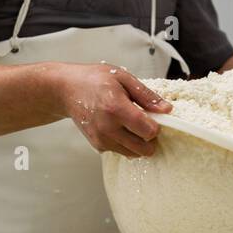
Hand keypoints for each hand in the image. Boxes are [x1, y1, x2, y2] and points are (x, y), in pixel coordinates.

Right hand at [48, 63, 171, 157]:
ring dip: (138, 142)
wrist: (67, 90)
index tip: (153, 117)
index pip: (148, 131)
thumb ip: (146, 96)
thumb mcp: (123, 78)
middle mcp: (108, 128)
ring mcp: (102, 139)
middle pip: (143, 149)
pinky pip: (121, 151)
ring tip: (132, 125)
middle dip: (150, 138)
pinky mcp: (98, 146)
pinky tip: (119, 127)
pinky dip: (126, 143)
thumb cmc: (94, 80)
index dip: (156, 126)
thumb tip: (166, 109)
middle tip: (145, 124)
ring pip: (133, 153)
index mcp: (116, 108)